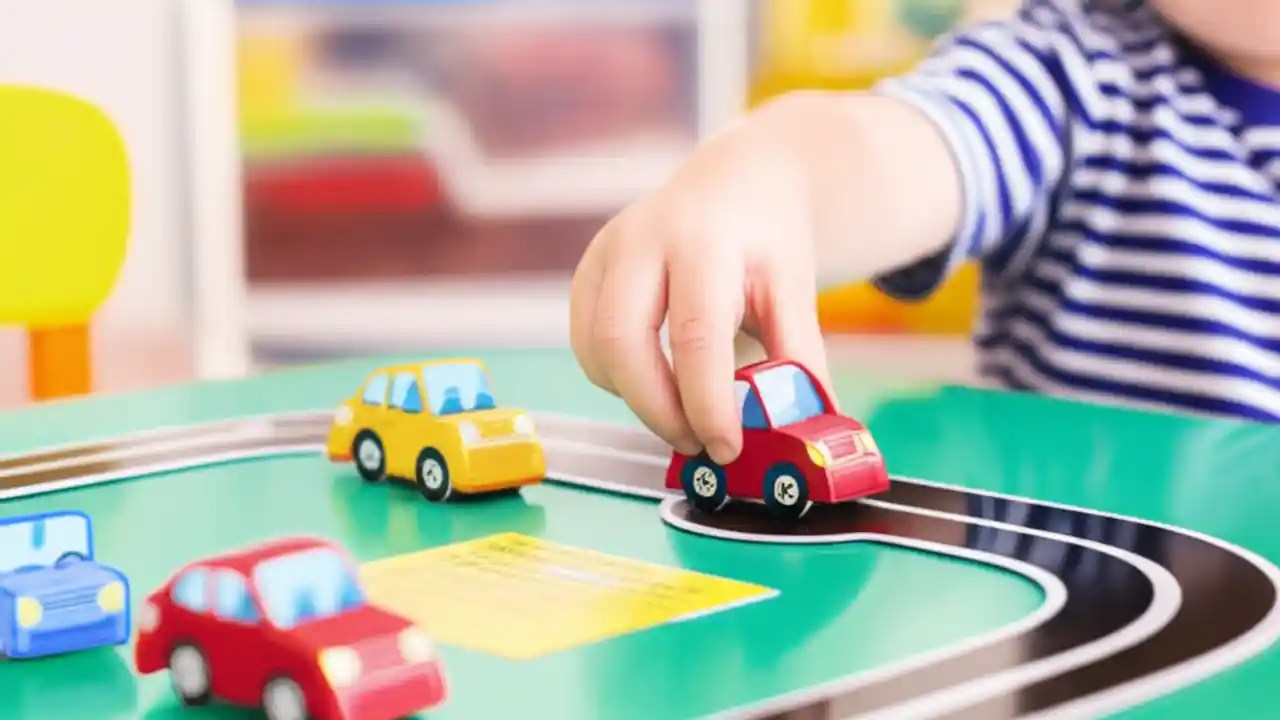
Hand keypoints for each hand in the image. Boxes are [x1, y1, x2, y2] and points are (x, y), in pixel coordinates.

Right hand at [569, 115, 832, 464]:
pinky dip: (615, 378)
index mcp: (706, 241)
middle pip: (624, 341)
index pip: (696, 334)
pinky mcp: (588, 267)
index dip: (707, 403)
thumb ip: (798, 360)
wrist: (738, 181)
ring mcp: (607, 250)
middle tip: (695, 443)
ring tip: (681, 410)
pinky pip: (585, 342)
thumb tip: (800, 432)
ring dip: (634, 398)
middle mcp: (644, 238)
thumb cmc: (768, 239)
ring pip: (596, 348)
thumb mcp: (796, 291)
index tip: (726, 447)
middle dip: (657, 409)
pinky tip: (655, 379)